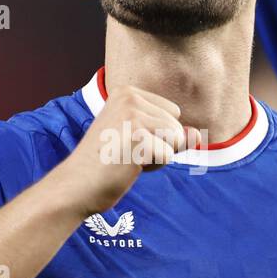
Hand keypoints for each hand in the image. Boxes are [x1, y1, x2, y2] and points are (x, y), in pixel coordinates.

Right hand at [50, 84, 201, 215]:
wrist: (77, 185)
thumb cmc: (107, 164)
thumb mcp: (141, 142)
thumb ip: (170, 135)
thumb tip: (199, 135)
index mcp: (127, 92)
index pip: (173, 113)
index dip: (158, 136)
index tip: (128, 142)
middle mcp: (130, 97)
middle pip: (177, 126)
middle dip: (160, 147)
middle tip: (126, 154)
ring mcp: (132, 115)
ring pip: (176, 139)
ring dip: (157, 157)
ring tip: (127, 158)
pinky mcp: (137, 136)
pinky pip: (168, 156)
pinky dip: (152, 168)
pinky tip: (127, 166)